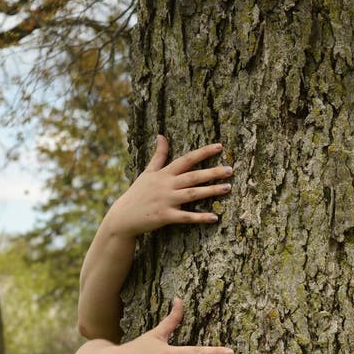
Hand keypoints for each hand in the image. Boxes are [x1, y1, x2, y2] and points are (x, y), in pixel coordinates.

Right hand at [106, 135, 232, 234]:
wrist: (123, 217)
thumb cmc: (138, 194)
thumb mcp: (147, 172)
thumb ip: (158, 155)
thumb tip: (161, 135)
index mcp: (164, 173)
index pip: (186, 159)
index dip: (203, 152)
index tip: (220, 146)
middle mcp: (166, 185)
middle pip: (193, 176)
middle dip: (212, 172)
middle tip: (231, 170)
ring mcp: (166, 200)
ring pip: (192, 194)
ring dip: (211, 191)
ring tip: (228, 188)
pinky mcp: (165, 216)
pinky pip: (186, 217)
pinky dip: (200, 217)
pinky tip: (214, 217)